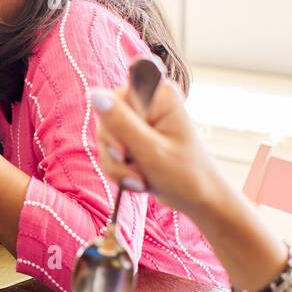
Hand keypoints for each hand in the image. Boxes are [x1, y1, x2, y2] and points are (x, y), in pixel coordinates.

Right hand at [90, 80, 226, 218]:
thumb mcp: (150, 150)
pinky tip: (138, 179)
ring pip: (106, 138)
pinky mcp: (134, 137)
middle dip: (116, 151)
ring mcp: (140, 120)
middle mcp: (148, 102)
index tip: (126, 149)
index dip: (115, 125)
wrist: (197, 199)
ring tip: (140, 179)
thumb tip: (94, 93)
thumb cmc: (184, 174)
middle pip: (106, 118)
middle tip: (136, 169)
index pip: (115, 97)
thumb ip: (120, 122)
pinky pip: (110, 150)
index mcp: (159, 95)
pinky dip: (119, 170)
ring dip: (118, 165)